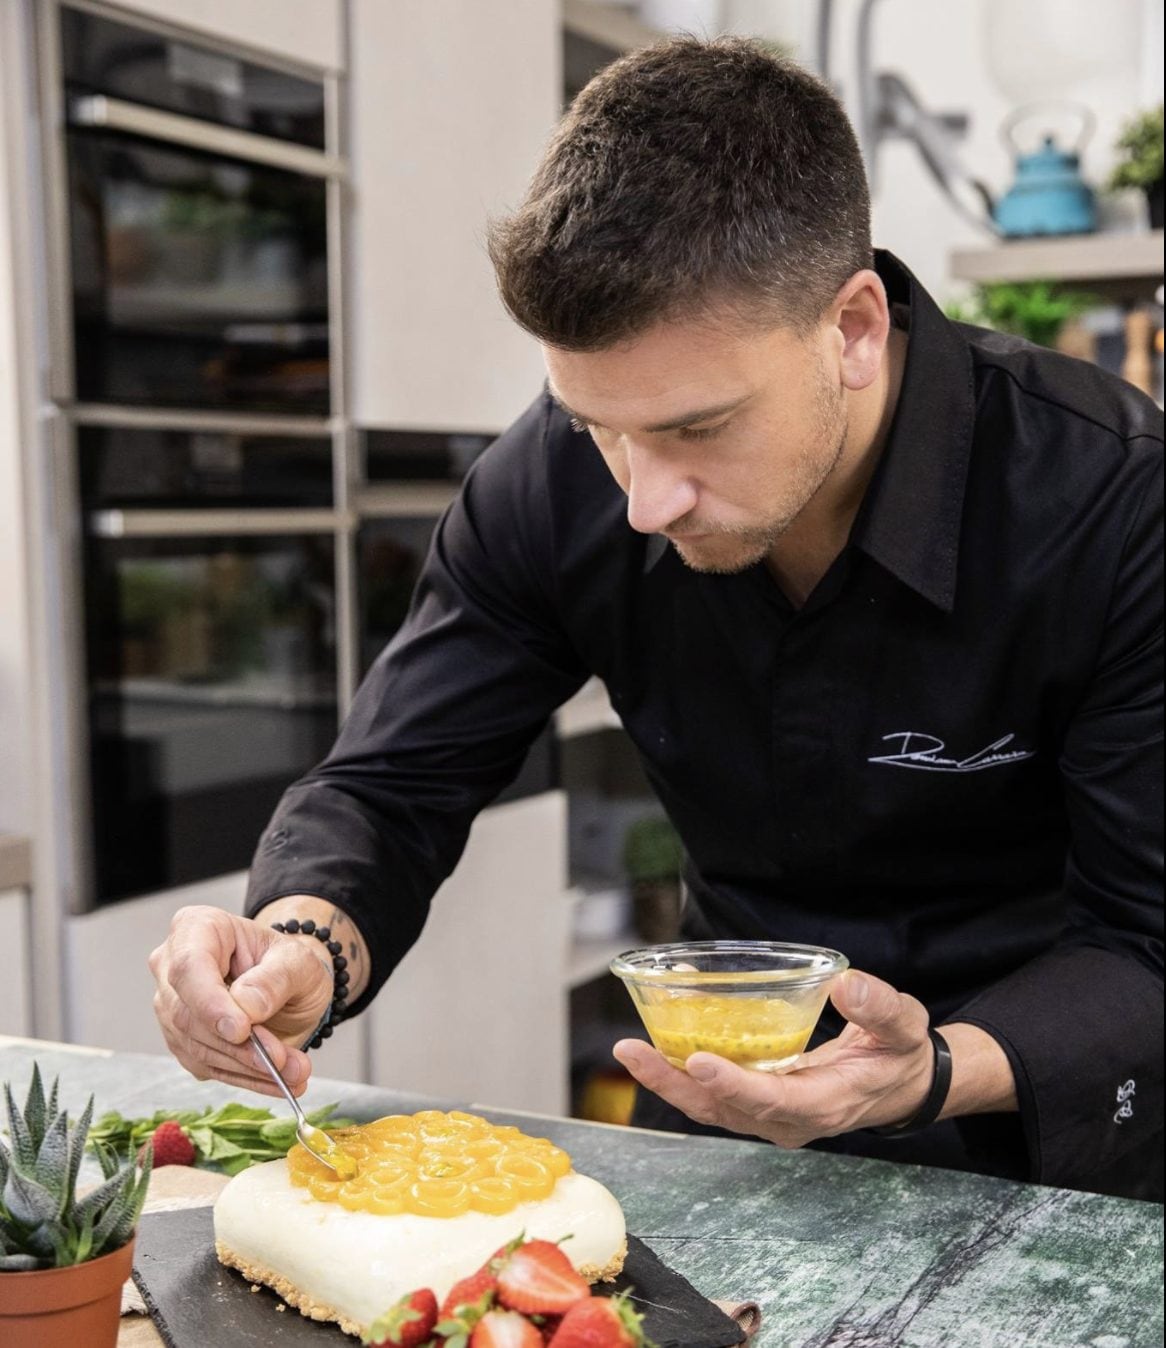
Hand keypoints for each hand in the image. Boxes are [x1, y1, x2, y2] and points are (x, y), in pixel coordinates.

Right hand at [148, 904, 333, 1096]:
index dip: (210, 1003)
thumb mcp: (298, 961)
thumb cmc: (288, 962)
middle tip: (282, 1060)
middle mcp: (172, 966)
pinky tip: (277, 1081)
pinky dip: (244, 1078)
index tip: (240, 1030)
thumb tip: (246, 1007)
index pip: (189, 966)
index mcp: (196, 928)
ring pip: (196, 1046)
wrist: (289, 985)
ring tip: (294, 1071)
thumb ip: (275, 979)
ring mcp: (172, 1006)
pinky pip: (206, 1067)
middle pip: (189, 1014)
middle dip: (238, 1045)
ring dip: (246, 1066)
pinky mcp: (182, 1041)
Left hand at [613, 969, 938, 1147]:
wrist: (903, 1081)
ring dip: (668, 1079)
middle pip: (723, 1109)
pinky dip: (682, 1072)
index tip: (698, 1060)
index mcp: (826, 1103)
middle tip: (632, 1052)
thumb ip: (880, 1007)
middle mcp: (791, 1118)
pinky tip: (658, 1043)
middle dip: (675, 1082)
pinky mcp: (759, 1103)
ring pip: (709, 1106)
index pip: (772, 1100)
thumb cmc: (901, 1052)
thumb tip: (848, 986)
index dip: (733, 1083)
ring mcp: (771, 1115)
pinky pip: (713, 1094)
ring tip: (630, 1050)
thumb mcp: (905, 1025)